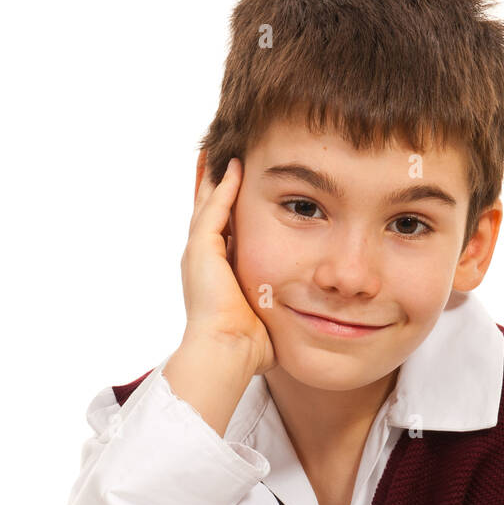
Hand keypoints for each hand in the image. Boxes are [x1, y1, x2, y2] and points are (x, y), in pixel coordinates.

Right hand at [182, 157, 276, 375]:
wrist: (226, 353)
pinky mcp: (201, 249)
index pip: (220, 234)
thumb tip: (305, 317)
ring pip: (207, 203)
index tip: (239, 192)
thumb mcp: (265, 319)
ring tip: (230, 152)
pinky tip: (237, 168)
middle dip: (216, 186)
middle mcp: (201, 261)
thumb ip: (277, 308)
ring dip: (218, 177)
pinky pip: (214, 209)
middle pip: (207, 211)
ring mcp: (198, 254)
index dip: (229, 212)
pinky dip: (224, 187)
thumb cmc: (248, 348)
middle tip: (225, 158)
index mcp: (213, 276)